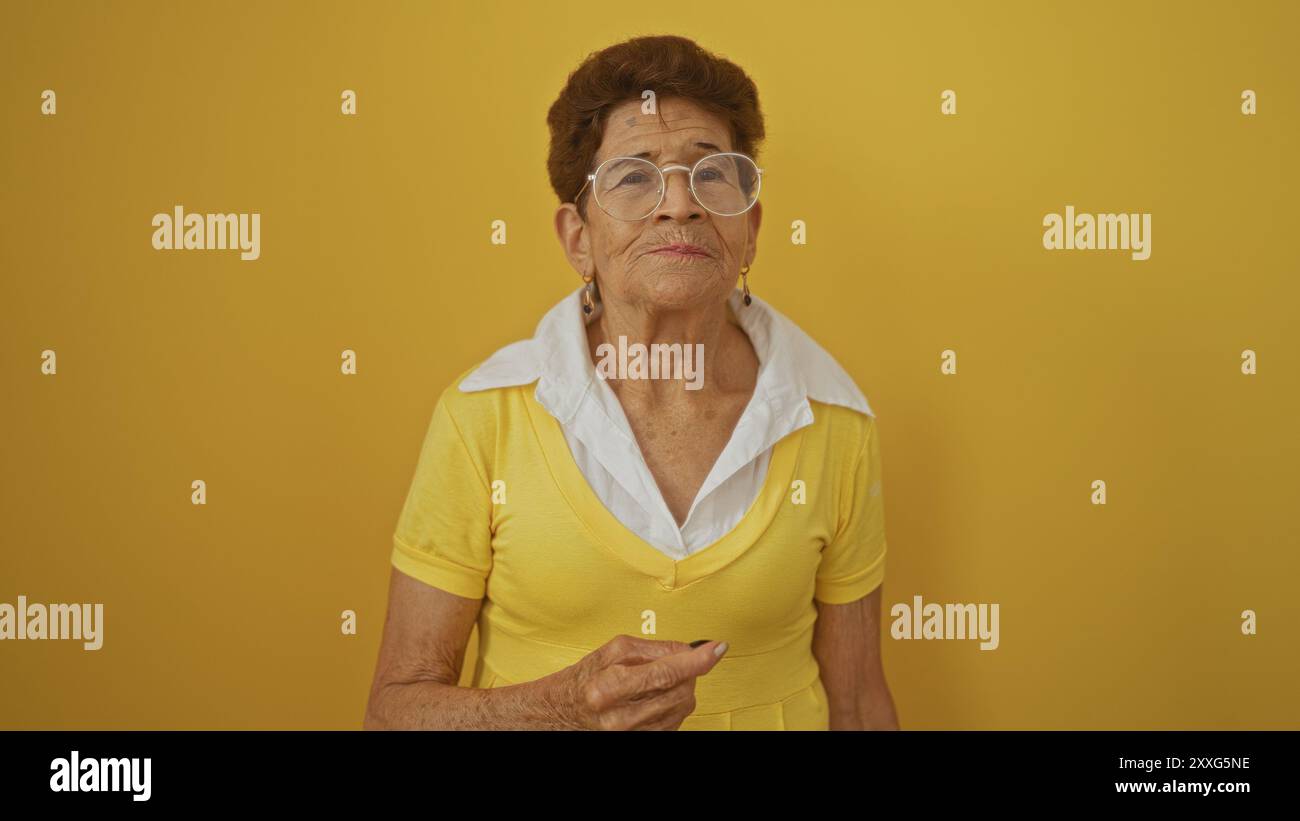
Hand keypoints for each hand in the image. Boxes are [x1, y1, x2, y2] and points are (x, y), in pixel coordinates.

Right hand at [555, 635, 727, 729]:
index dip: (697, 660)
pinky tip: (658, 697)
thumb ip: (653, 648)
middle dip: (687, 673)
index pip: (666, 673)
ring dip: (682, 689)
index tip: (717, 648)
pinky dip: (675, 706)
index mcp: (609, 687)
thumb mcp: (613, 651)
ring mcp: (631, 734)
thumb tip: (687, 650)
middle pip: (680, 692)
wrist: (564, 711)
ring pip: (682, 708)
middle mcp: (621, 717)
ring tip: (661, 679)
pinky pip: (675, 723)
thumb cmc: (586, 678)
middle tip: (677, 661)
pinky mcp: (640, 741)